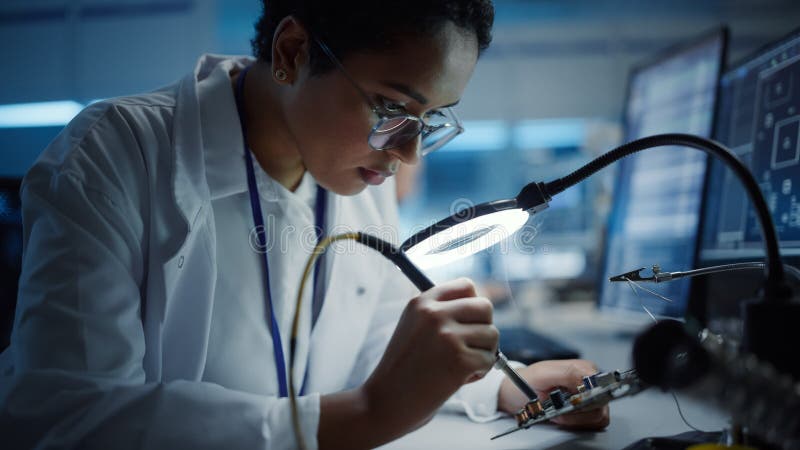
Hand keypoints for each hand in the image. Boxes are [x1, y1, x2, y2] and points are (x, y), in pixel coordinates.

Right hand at [363, 278, 498, 441]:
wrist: (384, 403)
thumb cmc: (403, 370)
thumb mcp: (413, 327)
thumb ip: (441, 312)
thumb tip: (481, 307)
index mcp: (421, 302)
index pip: (466, 286)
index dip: (473, 305)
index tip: (469, 323)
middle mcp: (434, 313)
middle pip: (484, 307)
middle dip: (483, 328)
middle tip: (469, 346)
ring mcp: (447, 336)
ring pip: (491, 334)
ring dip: (483, 353)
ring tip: (460, 366)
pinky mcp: (459, 360)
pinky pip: (489, 359)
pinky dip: (479, 372)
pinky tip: (458, 379)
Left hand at [498, 359, 609, 429]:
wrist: (517, 393)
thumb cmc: (526, 382)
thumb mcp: (542, 374)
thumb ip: (566, 373)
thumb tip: (587, 377)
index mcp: (583, 368)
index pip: (600, 385)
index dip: (589, 396)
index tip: (574, 403)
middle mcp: (590, 383)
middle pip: (600, 403)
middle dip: (578, 411)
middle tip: (558, 411)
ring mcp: (590, 398)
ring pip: (598, 416)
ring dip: (576, 419)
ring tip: (557, 414)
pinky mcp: (587, 412)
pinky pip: (593, 424)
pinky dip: (577, 424)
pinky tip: (562, 417)